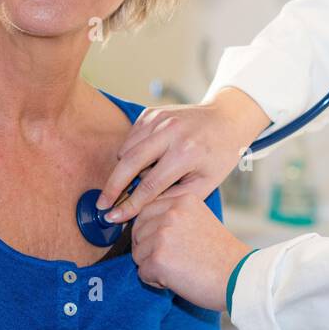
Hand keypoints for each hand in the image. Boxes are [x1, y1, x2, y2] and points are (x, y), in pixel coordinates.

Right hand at [95, 87, 269, 224]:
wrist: (226, 119)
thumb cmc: (218, 155)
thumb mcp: (205, 183)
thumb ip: (175, 198)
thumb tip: (143, 211)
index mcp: (186, 153)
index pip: (149, 185)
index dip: (130, 204)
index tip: (114, 217)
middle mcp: (170, 132)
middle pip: (130, 163)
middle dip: (113, 186)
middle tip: (102, 204)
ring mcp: (159, 119)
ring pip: (127, 149)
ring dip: (125, 168)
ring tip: (139, 178)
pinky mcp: (152, 112)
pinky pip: (131, 136)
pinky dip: (131, 151)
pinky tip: (145, 159)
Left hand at [131, 191, 252, 310]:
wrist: (238, 278)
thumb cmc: (221, 255)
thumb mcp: (200, 220)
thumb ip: (175, 217)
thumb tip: (144, 226)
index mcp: (182, 201)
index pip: (146, 211)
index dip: (150, 231)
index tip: (164, 244)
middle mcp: (171, 213)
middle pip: (138, 232)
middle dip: (149, 249)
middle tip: (174, 260)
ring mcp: (163, 235)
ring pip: (138, 253)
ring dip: (152, 266)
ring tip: (179, 269)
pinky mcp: (158, 258)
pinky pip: (142, 272)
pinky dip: (155, 281)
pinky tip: (176, 279)